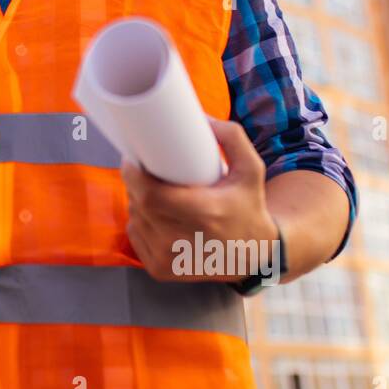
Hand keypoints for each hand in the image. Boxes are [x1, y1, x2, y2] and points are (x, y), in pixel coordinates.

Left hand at [122, 117, 279, 282]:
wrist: (254, 255)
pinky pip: (135, 237)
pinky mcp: (160, 271)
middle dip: (135, 184)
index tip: (133, 160)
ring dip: (137, 202)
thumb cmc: (249, 206)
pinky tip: (154, 216)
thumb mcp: (251, 169)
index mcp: (204, 214)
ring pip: (134, 219)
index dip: (134, 176)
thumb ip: (232, 138)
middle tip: (145, 172)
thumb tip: (202, 117)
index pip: (150, 196)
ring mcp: (169, 259)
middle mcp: (183, 241)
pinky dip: (140, 223)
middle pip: (139, 204)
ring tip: (153, 193)